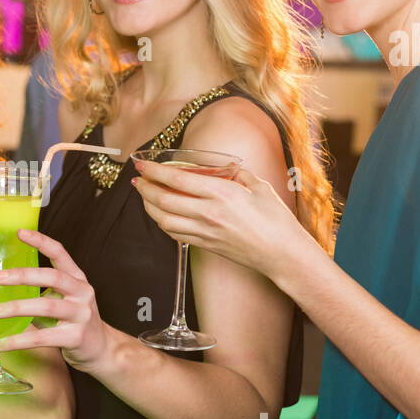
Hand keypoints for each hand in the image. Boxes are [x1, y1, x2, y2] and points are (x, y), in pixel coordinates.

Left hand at [0, 229, 112, 372]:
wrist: (101, 350)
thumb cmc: (74, 322)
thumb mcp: (64, 298)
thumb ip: (42, 291)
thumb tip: (1, 285)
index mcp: (77, 279)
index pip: (60, 253)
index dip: (41, 241)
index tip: (19, 233)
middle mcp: (82, 293)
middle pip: (52, 277)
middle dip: (23, 275)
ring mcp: (81, 315)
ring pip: (46, 307)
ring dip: (16, 308)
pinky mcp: (76, 337)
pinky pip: (41, 338)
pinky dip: (17, 341)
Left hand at [130, 160, 311, 281]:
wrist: (282, 254)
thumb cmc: (276, 220)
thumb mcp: (259, 187)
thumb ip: (238, 174)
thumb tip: (225, 168)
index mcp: (222, 193)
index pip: (177, 179)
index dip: (154, 171)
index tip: (142, 164)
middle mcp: (209, 212)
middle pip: (163, 199)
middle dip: (144, 188)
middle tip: (137, 179)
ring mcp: (205, 231)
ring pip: (163, 219)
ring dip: (148, 206)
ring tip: (144, 196)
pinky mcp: (205, 245)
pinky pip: (174, 233)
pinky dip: (162, 223)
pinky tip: (160, 215)